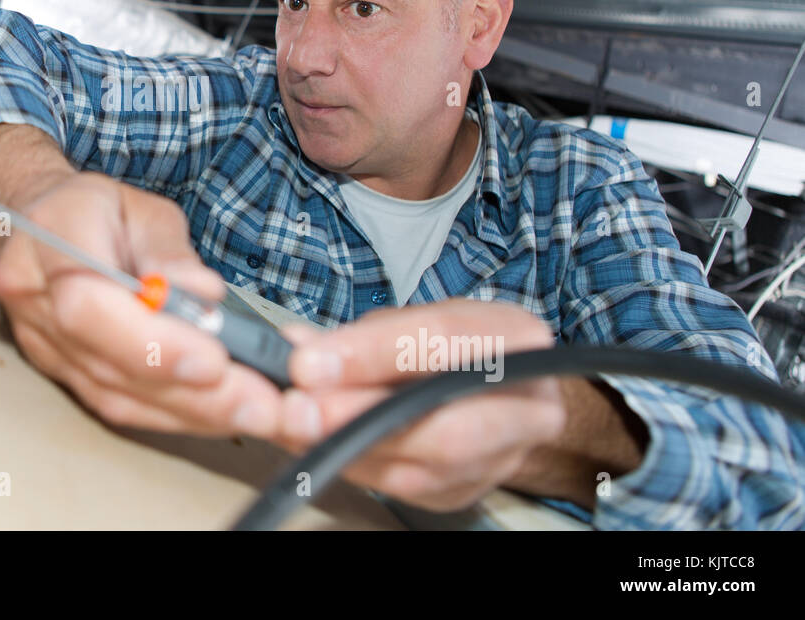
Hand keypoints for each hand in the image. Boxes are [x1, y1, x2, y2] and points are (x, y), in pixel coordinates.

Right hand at [0, 171, 284, 437]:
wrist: (38, 220)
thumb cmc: (96, 209)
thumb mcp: (143, 209)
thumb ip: (171, 253)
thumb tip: (203, 296)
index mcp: (51, 236)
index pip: (88, 304)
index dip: (150, 343)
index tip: (213, 360)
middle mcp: (33, 295)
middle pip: (106, 363)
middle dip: (191, 391)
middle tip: (258, 403)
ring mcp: (38, 339)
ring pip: (113, 394)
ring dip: (190, 411)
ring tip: (252, 411)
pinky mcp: (56, 369)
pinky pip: (114, 403)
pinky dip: (171, 413)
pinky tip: (216, 413)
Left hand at [275, 299, 565, 510]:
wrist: (504, 394)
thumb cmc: (456, 349)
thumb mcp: (415, 320)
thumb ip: (360, 336)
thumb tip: (298, 347)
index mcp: (516, 338)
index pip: (444, 341)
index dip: (370, 353)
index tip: (308, 362)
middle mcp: (524, 404)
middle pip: (439, 424)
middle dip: (356, 417)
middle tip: (294, 408)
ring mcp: (501, 457)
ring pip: (417, 469)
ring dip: (340, 447)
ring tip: (289, 423)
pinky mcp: (465, 491)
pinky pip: (399, 488)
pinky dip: (347, 463)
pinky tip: (311, 444)